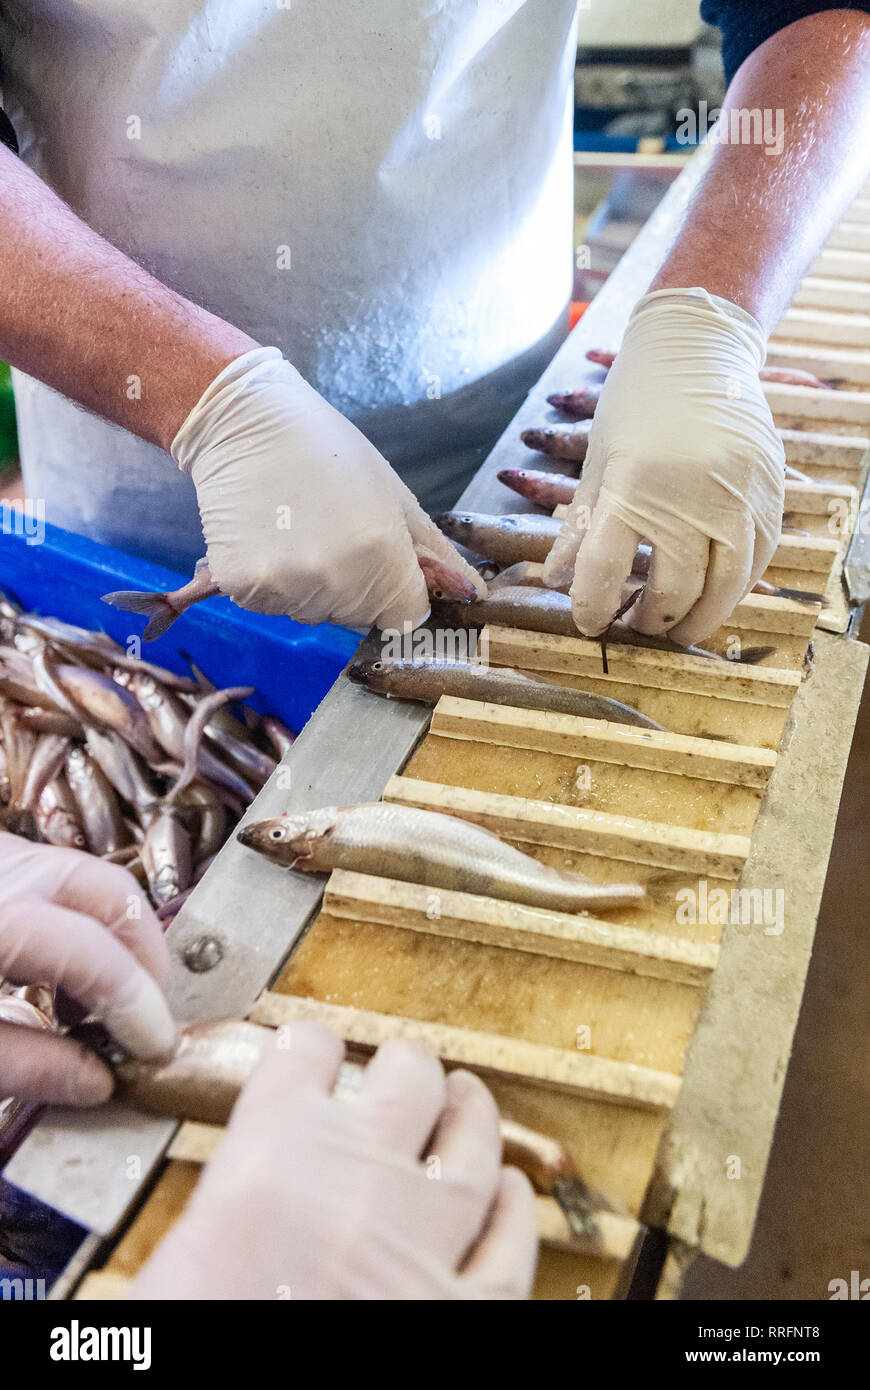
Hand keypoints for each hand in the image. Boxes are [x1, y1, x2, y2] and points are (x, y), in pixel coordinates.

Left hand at [0, 834, 173, 1104]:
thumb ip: (27, 1067)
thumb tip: (100, 1080)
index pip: (94, 951)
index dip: (138, 1003)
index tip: (155, 1048)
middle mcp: (2, 870)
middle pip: (110, 892)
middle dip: (147, 956)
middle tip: (150, 1016)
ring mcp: (0, 856)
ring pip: (87, 878)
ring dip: (115, 938)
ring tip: (99, 1005)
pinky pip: (55, 878)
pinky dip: (78, 921)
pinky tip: (60, 977)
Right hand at [132, 1023, 537, 1299]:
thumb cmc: (199, 1325)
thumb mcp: (172, 1256)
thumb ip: (219, 1207)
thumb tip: (231, 1207)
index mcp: (276, 1149)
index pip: (304, 1056)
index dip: (308, 1049)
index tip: (311, 1052)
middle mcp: (362, 1175)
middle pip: (406, 1081)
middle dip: (403, 1068)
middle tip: (401, 1069)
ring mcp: (425, 1240)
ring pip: (471, 1148)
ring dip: (471, 1115)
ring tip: (466, 1098)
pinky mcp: (465, 1311)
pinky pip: (507, 1248)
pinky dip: (512, 1214)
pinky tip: (509, 1195)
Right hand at [172, 348, 483, 630]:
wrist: (243, 421)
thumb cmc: (325, 450)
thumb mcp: (393, 494)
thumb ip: (434, 552)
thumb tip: (474, 595)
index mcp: (381, 554)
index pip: (404, 616)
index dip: (396, 591)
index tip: (376, 558)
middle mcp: (335, 579)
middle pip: (357, 617)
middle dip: (352, 588)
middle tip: (328, 531)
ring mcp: (284, 586)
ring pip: (312, 612)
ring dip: (309, 586)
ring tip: (293, 530)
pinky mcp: (241, 587)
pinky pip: (270, 604)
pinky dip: (270, 582)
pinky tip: (265, 538)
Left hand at [543, 289, 784, 643]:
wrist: (697, 348)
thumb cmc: (636, 405)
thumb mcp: (597, 462)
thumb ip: (579, 527)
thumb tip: (555, 583)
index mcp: (633, 485)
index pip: (606, 570)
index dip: (593, 607)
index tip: (590, 622)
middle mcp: (691, 494)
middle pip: (673, 589)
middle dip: (651, 619)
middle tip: (637, 624)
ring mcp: (738, 496)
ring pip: (724, 588)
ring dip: (697, 619)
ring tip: (675, 626)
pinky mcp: (771, 495)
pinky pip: (758, 562)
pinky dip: (734, 590)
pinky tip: (711, 594)